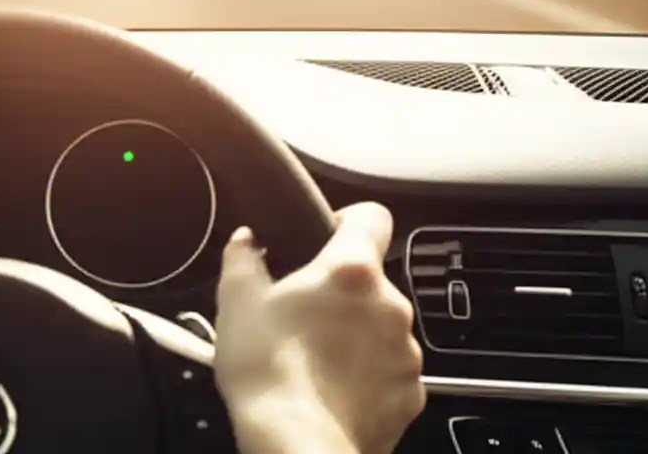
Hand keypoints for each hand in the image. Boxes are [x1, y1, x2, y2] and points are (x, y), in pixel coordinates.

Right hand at [214, 203, 424, 453]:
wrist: (294, 443)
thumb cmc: (266, 370)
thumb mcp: (237, 302)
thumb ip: (243, 258)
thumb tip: (246, 240)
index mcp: (352, 271)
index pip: (373, 216)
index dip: (349, 220)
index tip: (329, 234)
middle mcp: (390, 305)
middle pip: (370, 281)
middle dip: (341, 293)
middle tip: (302, 314)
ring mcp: (406, 352)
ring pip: (381, 327)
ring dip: (355, 334)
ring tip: (314, 358)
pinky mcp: (411, 394)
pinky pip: (389, 371)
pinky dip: (367, 376)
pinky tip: (332, 389)